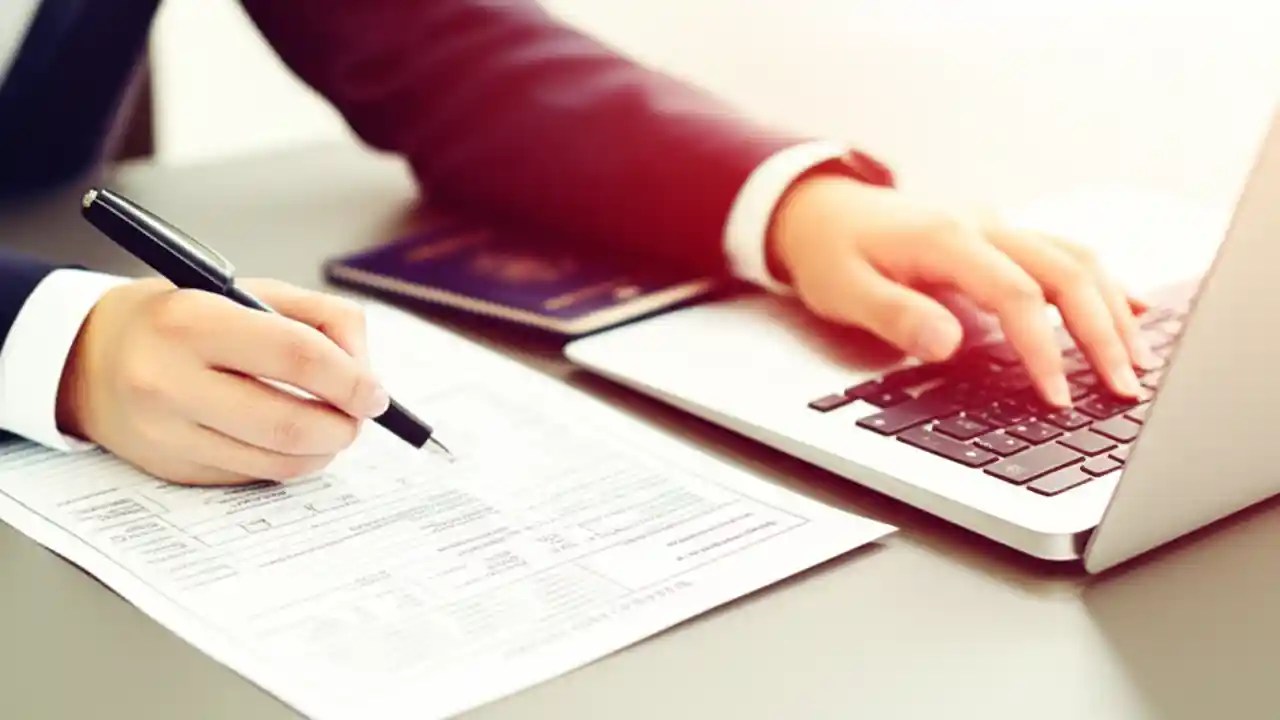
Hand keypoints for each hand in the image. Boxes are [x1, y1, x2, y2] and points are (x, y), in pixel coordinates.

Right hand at [56, 279, 388, 485]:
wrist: (89, 357)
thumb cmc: (183, 318)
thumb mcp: (247, 291)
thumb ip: (321, 318)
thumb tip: (366, 372)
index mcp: (191, 320)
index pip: (296, 355)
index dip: (350, 378)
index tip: (376, 392)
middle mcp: (169, 380)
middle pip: (289, 422)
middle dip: (344, 425)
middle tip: (361, 416)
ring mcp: (166, 433)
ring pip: (276, 461)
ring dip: (323, 450)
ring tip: (331, 427)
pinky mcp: (170, 468)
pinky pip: (252, 476)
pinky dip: (286, 461)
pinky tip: (287, 439)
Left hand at [771, 176, 1157, 405]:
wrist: (819, 208)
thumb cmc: (829, 252)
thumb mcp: (843, 290)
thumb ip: (895, 315)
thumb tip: (948, 343)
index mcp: (947, 239)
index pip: (1016, 295)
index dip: (1043, 348)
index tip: (1058, 396)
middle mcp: (984, 225)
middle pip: (1066, 272)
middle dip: (1101, 332)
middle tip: (1122, 390)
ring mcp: (997, 226)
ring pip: (1076, 259)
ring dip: (1112, 309)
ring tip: (1136, 364)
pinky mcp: (1001, 235)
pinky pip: (1066, 253)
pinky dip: (1104, 283)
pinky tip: (1134, 310)